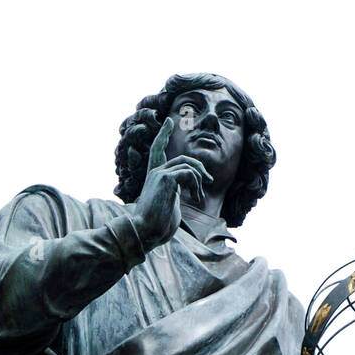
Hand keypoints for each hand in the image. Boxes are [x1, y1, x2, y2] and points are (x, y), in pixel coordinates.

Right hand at [131, 118, 213, 250]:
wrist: (145, 233)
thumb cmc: (157, 227)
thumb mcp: (170, 207)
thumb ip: (176, 194)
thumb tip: (188, 191)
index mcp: (154, 178)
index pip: (157, 151)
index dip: (163, 135)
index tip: (168, 122)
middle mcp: (155, 173)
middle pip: (182, 159)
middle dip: (198, 168)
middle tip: (209, 180)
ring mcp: (159, 174)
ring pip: (188, 166)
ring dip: (199, 181)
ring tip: (199, 198)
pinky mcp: (165, 179)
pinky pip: (188, 173)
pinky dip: (196, 185)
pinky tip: (196, 198)